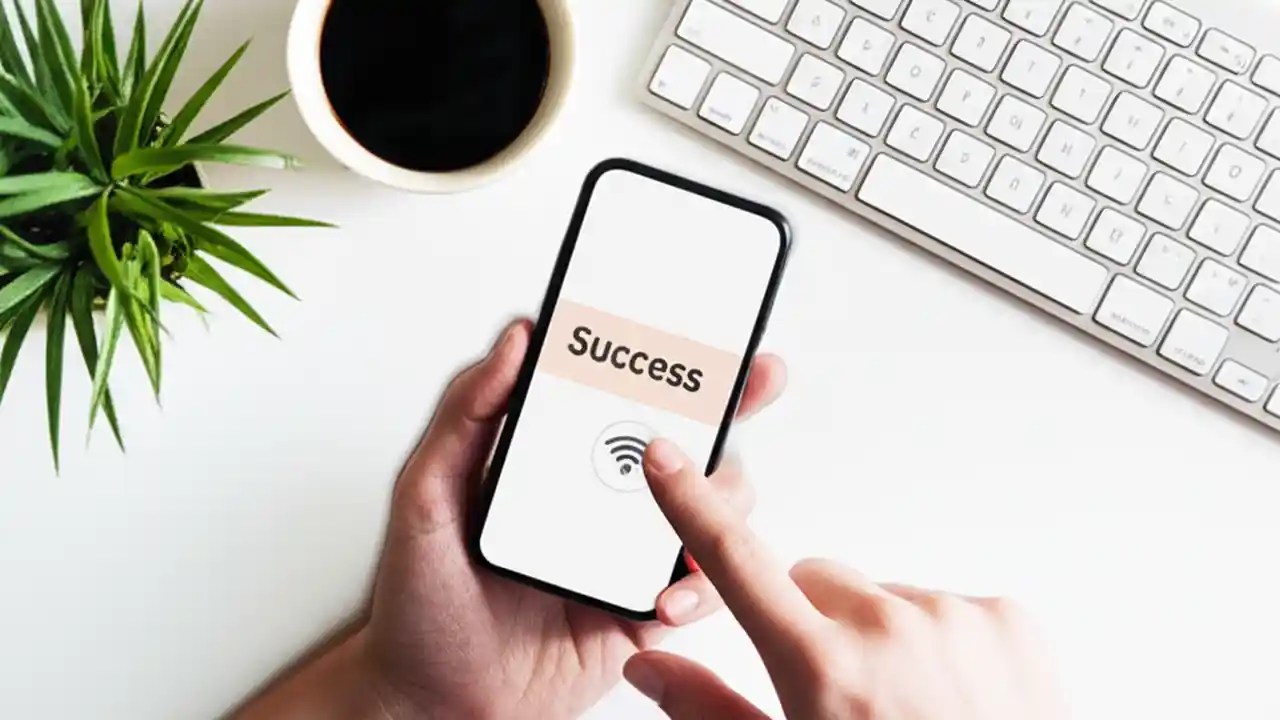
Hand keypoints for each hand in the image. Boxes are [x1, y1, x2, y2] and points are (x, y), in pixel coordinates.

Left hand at [363, 319, 785, 718]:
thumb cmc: (419, 604)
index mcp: (551, 461)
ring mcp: (624, 553)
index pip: (614, 394)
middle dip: (732, 406)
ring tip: (696, 517)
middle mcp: (597, 499)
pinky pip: (697, 589)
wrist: (432, 704)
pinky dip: (701, 589)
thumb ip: (465, 416)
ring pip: (706, 511)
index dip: (662, 359)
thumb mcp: (425, 497)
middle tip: (759, 379)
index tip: (696, 326)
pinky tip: (667, 598)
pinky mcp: (641, 610)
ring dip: (719, 506)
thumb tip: (513, 341)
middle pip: (682, 441)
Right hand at [625, 440, 1062, 719]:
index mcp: (823, 669)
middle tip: (834, 691)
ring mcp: (955, 618)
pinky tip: (953, 699)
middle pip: (814, 579)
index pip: (736, 562)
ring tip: (907, 707)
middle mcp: (888, 628)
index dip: (692, 505)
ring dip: (881, 636)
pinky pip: (947, 608)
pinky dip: (941, 644)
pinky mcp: (1008, 620)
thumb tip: (650, 665)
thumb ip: (712, 713)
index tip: (666, 458)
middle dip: (809, 618)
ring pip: (884, 598)